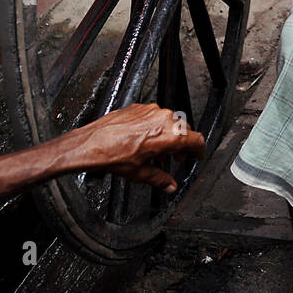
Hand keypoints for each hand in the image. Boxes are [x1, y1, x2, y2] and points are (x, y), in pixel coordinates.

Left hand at [74, 103, 205, 192]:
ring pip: (170, 122)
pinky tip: (145, 140)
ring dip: (168, 135)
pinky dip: (155, 127)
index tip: (197, 155)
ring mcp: (152, 111)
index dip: (199, 150)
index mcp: (170, 135)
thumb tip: (169, 185)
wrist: (93, 143)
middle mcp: (164, 119)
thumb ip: (161, 179)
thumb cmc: (114, 155)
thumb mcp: (141, 173)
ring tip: (158, 150)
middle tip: (176, 157)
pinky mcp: (140, 107)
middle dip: (182, 145)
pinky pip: (155, 116)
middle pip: (184, 130)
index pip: (197, 140)